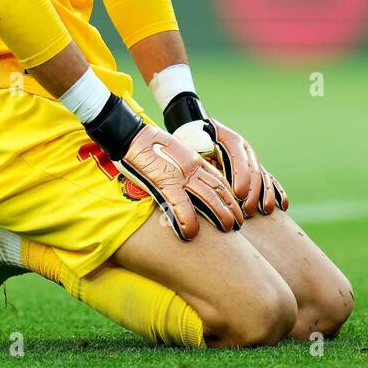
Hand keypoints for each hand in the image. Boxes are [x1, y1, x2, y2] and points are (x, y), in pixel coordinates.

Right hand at [117, 124, 243, 240]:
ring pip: (207, 196)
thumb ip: (179, 171)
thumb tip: (183, 190)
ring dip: (220, 214)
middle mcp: (191, 168)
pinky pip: (180, 203)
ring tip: (229, 229)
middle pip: (218, 189)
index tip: (236, 208)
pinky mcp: (165, 181)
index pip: (218, 179)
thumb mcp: (169, 158)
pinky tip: (191, 233)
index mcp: (193, 161)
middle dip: (231, 207)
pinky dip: (187, 219)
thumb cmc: (145, 147)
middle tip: (239, 224)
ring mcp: (180, 174)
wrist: (129, 135)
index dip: (229, 195)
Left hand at [174, 118, 288, 218]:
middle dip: (253, 192)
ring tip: (265, 211)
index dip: (241, 177)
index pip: (238, 158)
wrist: (198, 132)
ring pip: (263, 176)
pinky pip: (269, 180)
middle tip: (247, 211)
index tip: (238, 194)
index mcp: (229, 138)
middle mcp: (244, 148)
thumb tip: (204, 181)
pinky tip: (282, 205)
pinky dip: (276, 192)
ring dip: (265, 194)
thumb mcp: (191, 147)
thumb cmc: (190, 142)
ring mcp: (252, 158)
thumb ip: (198, 161)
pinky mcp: (255, 168)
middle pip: (254, 169)